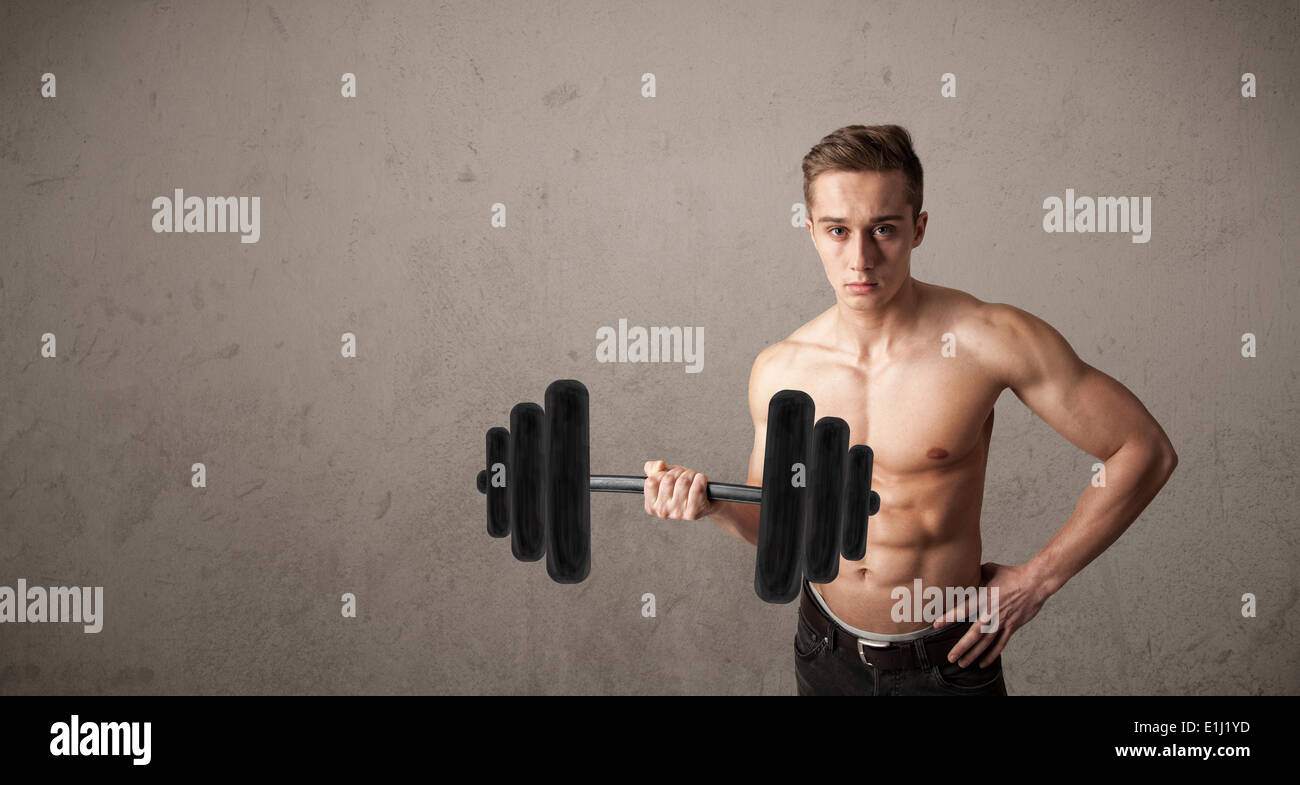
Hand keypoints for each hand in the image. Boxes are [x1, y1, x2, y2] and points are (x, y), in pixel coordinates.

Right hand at [643, 460, 715, 519]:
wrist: (705, 502)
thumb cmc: (682, 489)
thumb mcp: (664, 476)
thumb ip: (652, 468)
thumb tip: (659, 465)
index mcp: (652, 506)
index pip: (651, 480)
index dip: (662, 473)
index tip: (669, 476)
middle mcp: (663, 512)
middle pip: (668, 479)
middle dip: (678, 472)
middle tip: (684, 475)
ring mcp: (677, 513)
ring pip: (683, 481)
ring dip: (690, 474)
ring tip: (693, 478)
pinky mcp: (693, 512)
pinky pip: (697, 487)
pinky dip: (701, 478)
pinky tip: (700, 481)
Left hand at [932, 561, 1050, 668]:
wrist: (1035, 583)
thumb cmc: (1013, 574)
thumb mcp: (991, 570)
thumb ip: (978, 573)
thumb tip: (969, 570)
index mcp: (984, 598)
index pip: (963, 610)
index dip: (949, 618)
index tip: (936, 626)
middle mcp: (992, 613)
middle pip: (974, 634)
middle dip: (961, 647)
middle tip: (950, 657)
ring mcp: (1002, 621)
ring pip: (986, 642)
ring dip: (973, 654)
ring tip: (962, 663)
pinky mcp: (1012, 627)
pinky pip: (1000, 644)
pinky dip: (992, 655)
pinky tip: (983, 663)